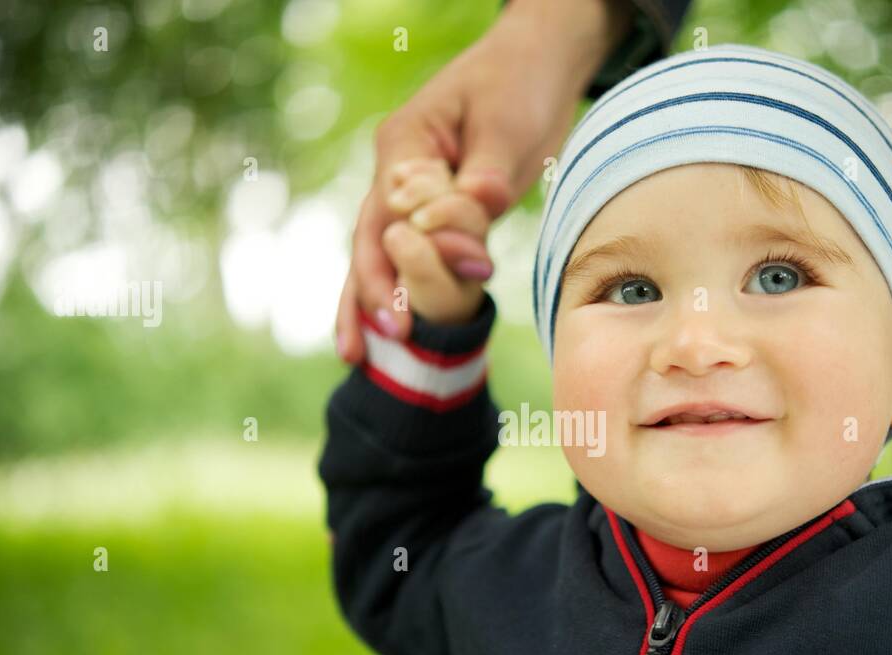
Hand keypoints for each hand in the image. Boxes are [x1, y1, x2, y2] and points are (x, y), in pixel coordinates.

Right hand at [334, 0, 633, 363]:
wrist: (537, 63)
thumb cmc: (520, 84)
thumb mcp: (507, 127)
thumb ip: (485, 177)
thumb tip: (475, 212)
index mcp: (405, 146)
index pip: (391, 213)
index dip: (403, 261)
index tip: (423, 299)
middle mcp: (397, 173)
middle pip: (370, 240)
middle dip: (369, 293)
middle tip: (377, 342)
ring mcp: (411, 195)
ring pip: (379, 254)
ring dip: (368, 304)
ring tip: (354, 356)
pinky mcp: (436, 214)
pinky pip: (410, 258)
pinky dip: (399, 292)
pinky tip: (388, 332)